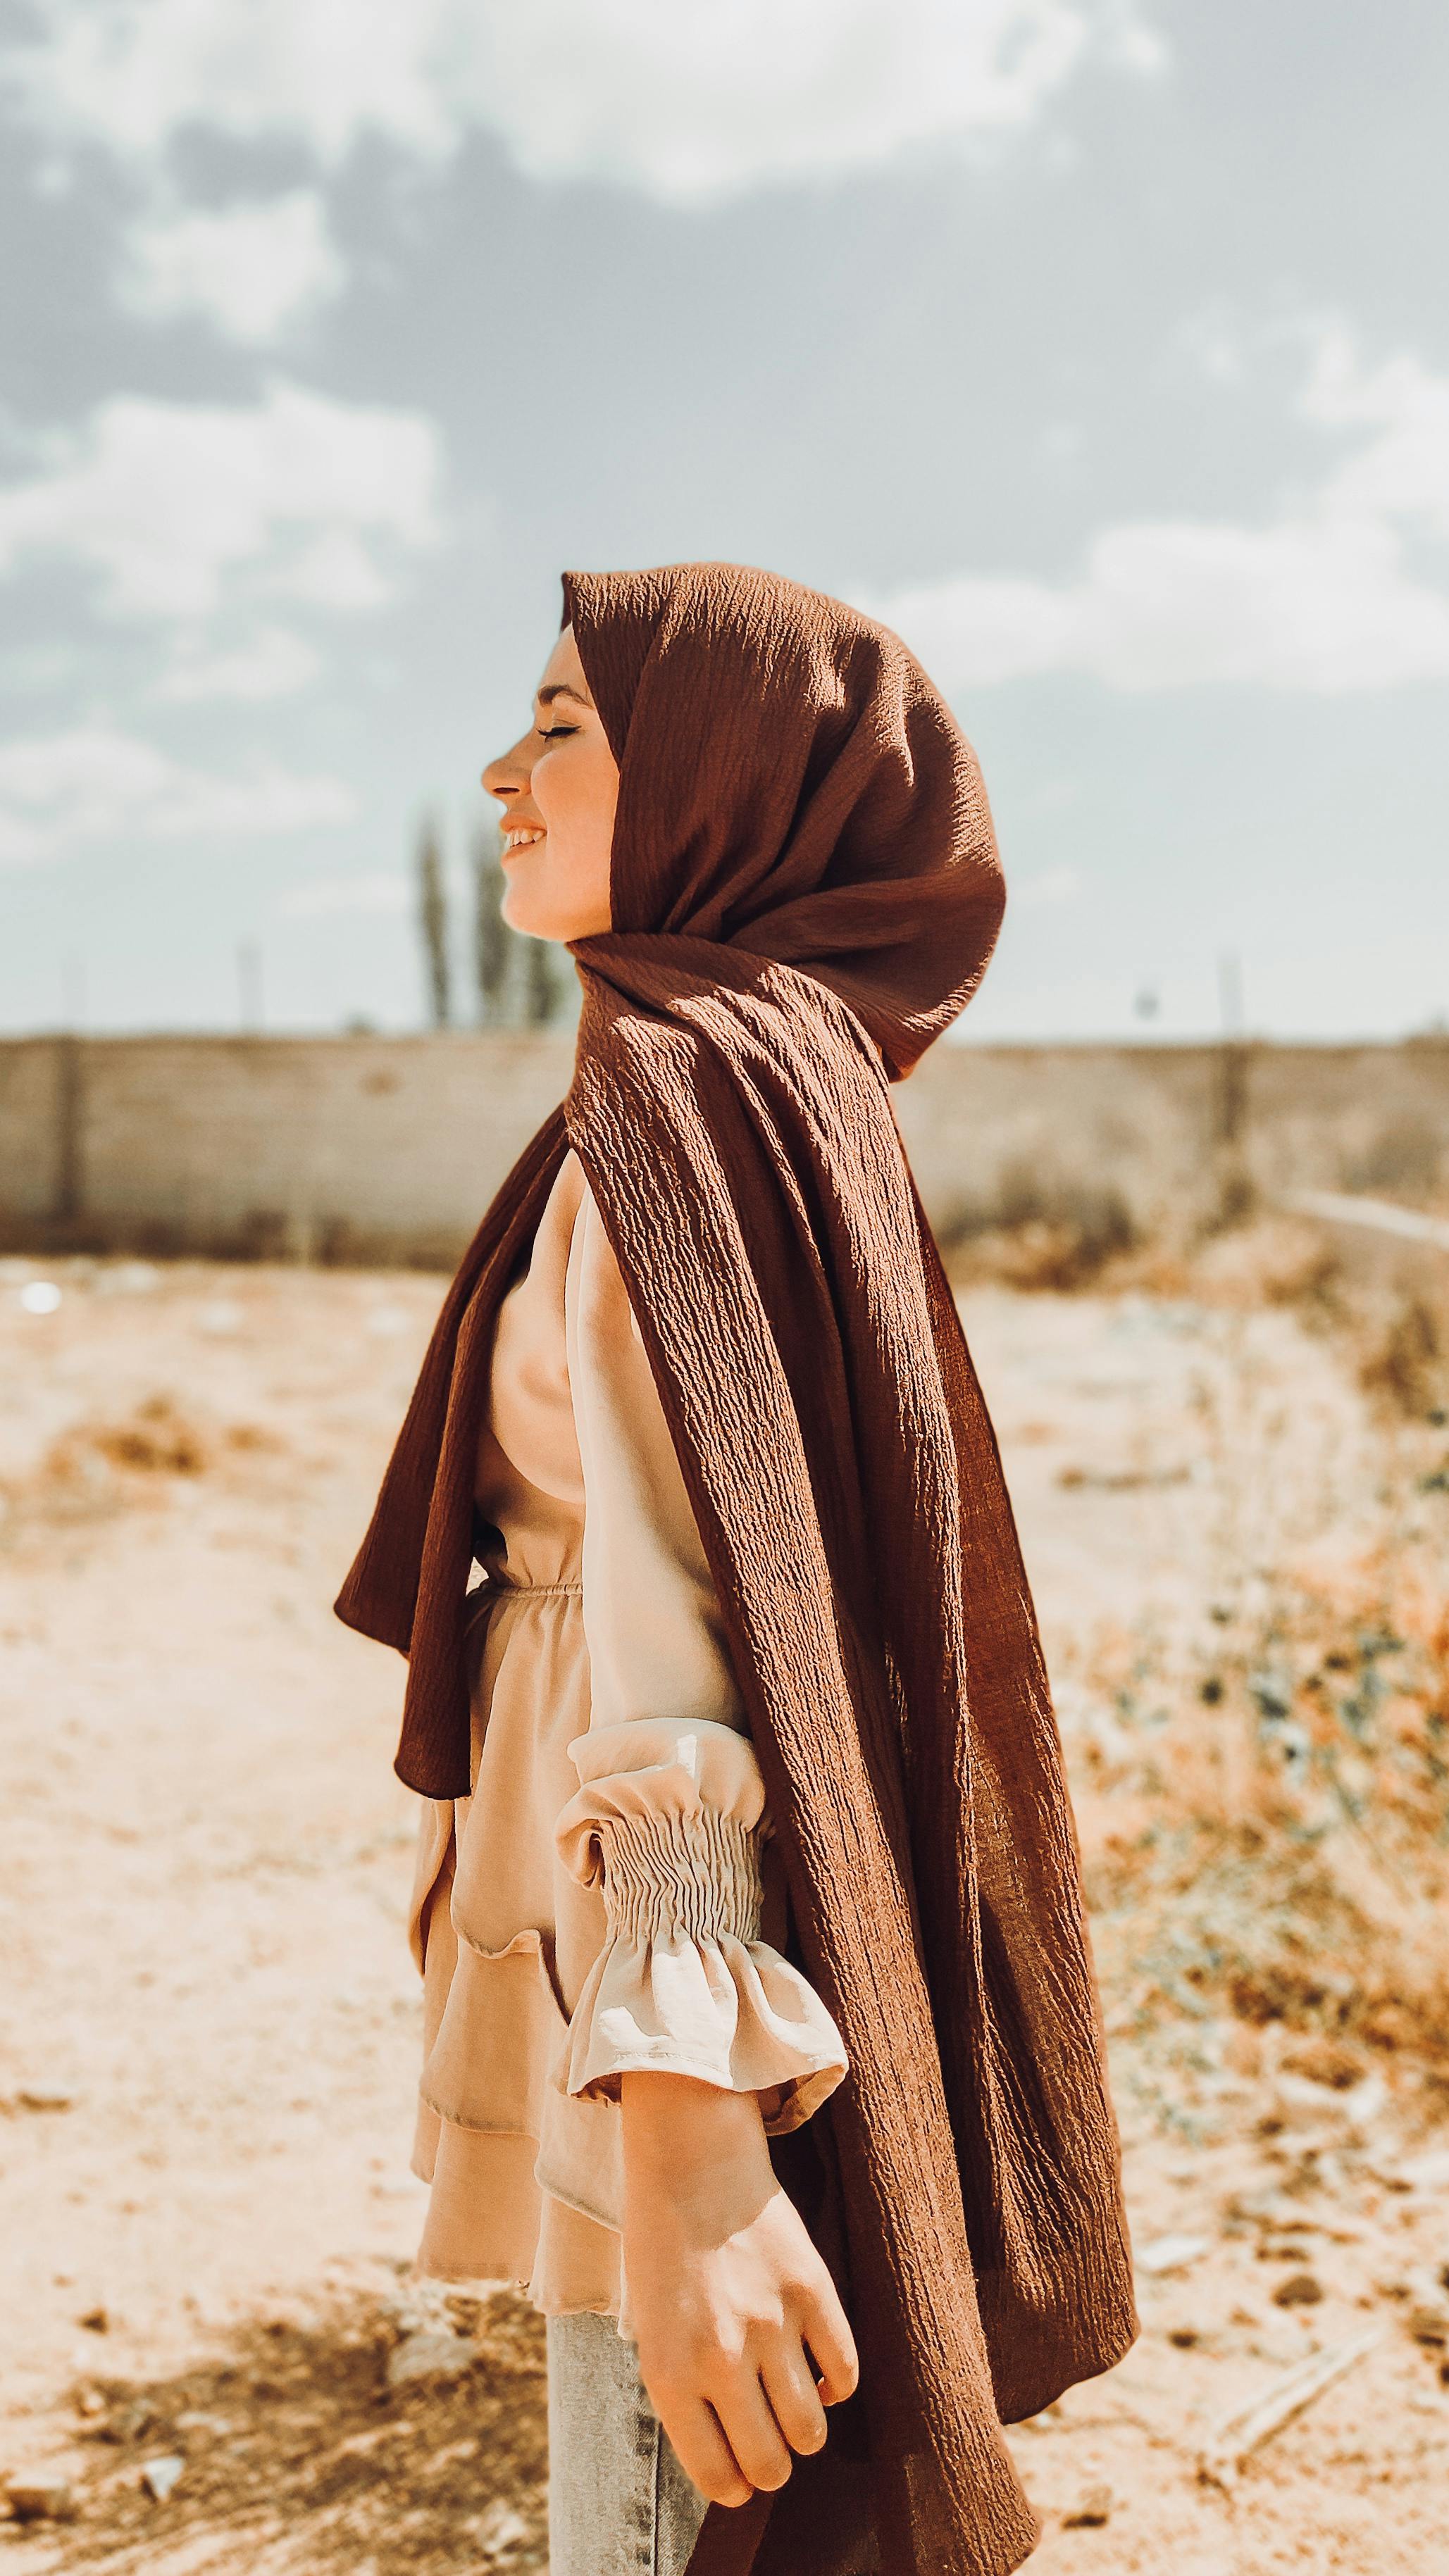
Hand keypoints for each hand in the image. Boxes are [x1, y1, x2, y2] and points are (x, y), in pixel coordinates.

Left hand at [619, 2071, 857, 2509]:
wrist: (690, 2163)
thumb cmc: (664, 2251)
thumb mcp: (652, 2332)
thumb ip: (687, 2395)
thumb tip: (731, 2457)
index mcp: (671, 2374)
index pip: (716, 2474)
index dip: (734, 2487)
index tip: (739, 2479)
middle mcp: (722, 2358)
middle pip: (771, 2464)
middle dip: (772, 2465)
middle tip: (768, 2442)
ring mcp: (772, 2325)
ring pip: (811, 2430)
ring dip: (805, 2431)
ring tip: (792, 2406)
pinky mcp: (813, 2292)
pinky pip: (844, 2373)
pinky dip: (835, 2383)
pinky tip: (816, 2368)